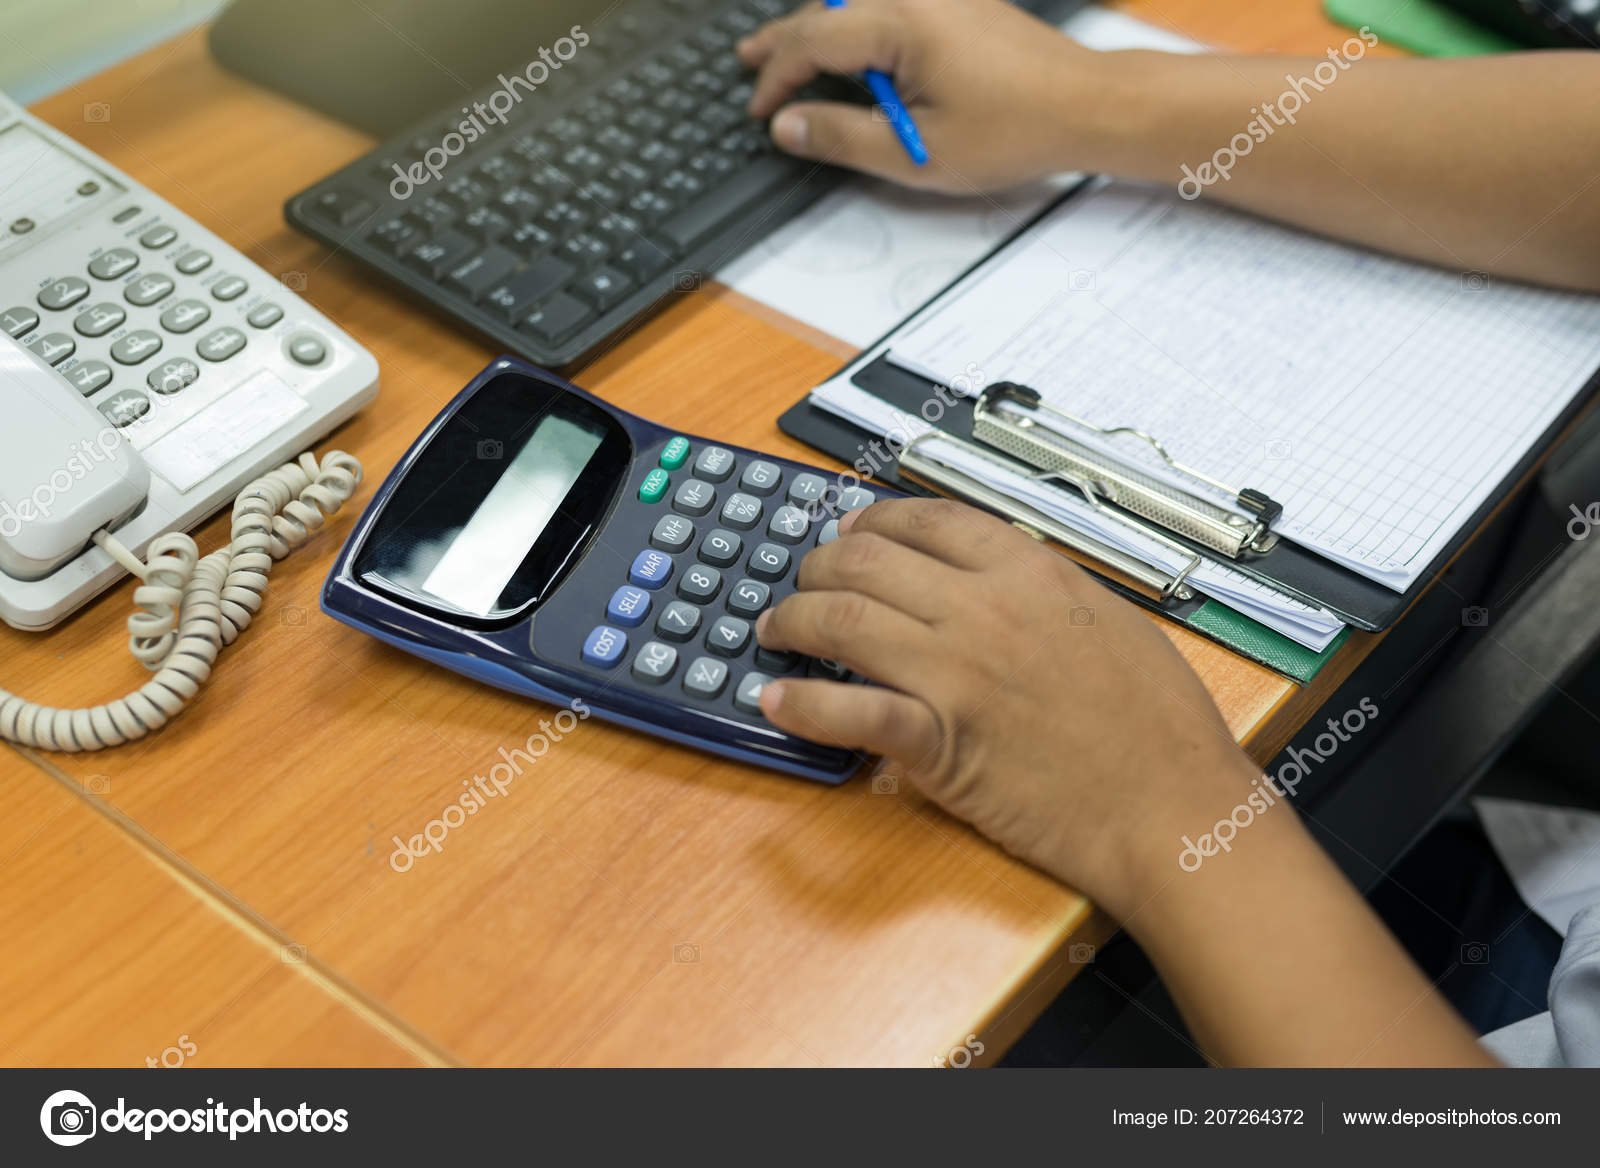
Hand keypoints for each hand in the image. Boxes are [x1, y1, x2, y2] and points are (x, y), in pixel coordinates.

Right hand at [737, 0, 1097, 190]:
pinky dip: (855, 23)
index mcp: (900, 22)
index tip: (760, 111)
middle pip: (827, 10)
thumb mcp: (917, 153)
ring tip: (785, 51)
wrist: (1087, 106)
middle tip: (747, 61)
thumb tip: (788, 125)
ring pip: (856, 2)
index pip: (811, 40)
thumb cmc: (1016, 129)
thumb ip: (843, 137)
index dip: (776, 78)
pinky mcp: (959, 4)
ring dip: (817, 28)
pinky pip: (889, 4)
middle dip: (783, 40)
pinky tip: (847, 45)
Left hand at [754, 499, 1260, 916]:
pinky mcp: (940, 743)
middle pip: (868, 560)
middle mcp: (984, 610)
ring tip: (774, 629)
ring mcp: (957, 674)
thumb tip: (1000, 579)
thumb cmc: (1160, 729)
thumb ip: (1045, 592)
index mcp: (1031, 573)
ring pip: (843, 620)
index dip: (872, 520)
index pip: (927, 520)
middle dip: (819, 565)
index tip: (848, 529)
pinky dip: (801, 706)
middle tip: (802, 581)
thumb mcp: (1112, 622)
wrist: (1173, 808)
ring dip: (794, 620)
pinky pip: (849, 713)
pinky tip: (775, 702)